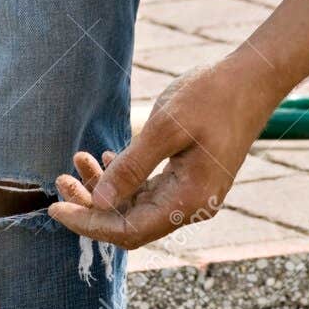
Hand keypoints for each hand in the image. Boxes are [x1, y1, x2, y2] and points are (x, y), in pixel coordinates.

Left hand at [47, 56, 277, 249]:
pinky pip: (149, 188)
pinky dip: (124, 176)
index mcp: (188, 200)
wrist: (252, 78)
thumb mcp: (165, 128)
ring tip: (77, 161)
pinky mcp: (190, 178)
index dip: (88, 223)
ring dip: (105, 188)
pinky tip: (104, 157)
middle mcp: (192, 206)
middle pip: (129, 221)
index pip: (128, 230)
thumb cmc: (212, 97)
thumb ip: (131, 168)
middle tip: (60, 180)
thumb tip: (99, 202)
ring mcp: (192, 194)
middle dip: (91, 204)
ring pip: (137, 205)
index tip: (56, 208)